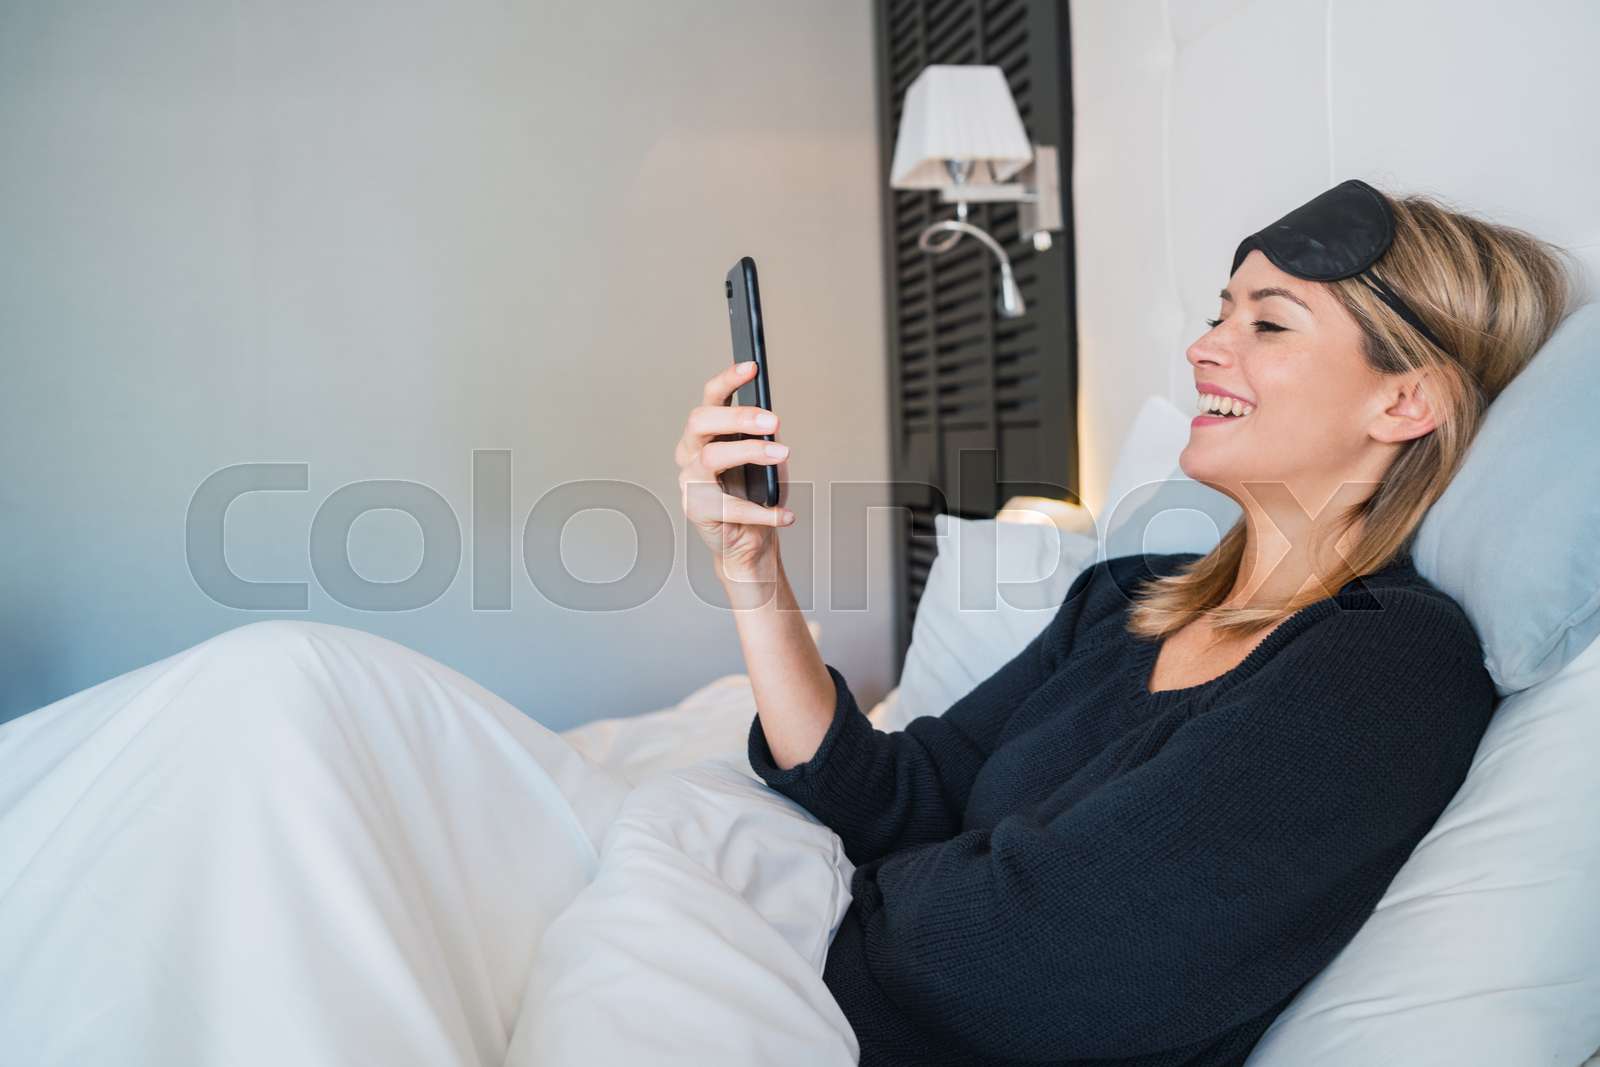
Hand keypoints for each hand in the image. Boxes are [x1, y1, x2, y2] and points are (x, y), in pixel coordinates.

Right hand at [675, 361, 792, 578]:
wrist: (747, 541)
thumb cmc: (754, 494)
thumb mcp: (764, 460)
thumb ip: (763, 440)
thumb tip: (771, 426)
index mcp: (705, 434)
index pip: (710, 398)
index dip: (728, 379)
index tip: (752, 366)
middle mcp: (690, 453)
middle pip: (701, 421)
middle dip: (738, 416)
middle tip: (773, 422)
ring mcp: (689, 481)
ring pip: (711, 458)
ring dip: (751, 453)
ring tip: (782, 455)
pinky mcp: (696, 510)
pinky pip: (729, 506)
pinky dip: (763, 511)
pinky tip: (784, 513)